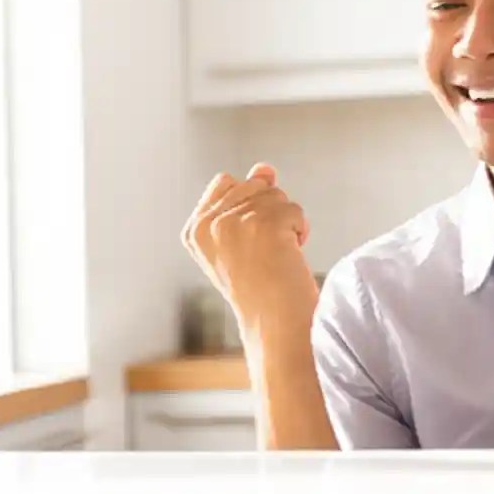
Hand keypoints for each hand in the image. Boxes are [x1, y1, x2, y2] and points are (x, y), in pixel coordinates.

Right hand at [182, 163, 318, 333]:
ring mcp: (234, 222)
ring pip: (276, 195)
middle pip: (253, 184)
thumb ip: (245, 200)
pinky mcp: (263, 224)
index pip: (225, 182)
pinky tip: (288, 258)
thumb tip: (264, 167)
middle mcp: (208, 224)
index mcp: (194, 230)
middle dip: (269, 214)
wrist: (275, 325)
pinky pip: (294, 210)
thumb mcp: (240, 242)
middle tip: (265, 254)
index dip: (248, 206)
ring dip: (286, 224)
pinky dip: (300, 232)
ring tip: (276, 258)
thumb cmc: (261, 289)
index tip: (249, 243)